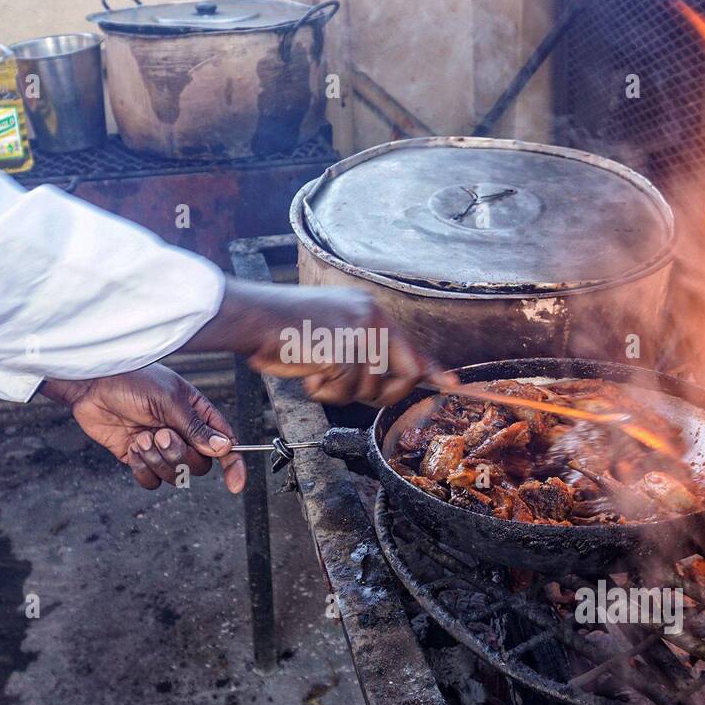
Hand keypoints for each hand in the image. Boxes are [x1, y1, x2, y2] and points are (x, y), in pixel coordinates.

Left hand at [42, 365, 245, 493]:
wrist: (92, 386)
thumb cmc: (132, 380)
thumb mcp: (168, 399)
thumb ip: (195, 427)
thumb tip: (223, 448)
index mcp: (197, 415)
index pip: (224, 444)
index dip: (233, 465)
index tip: (235, 484)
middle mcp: (182, 434)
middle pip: (198, 465)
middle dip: (179, 455)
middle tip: (161, 434)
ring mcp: (160, 449)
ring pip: (174, 476)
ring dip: (157, 460)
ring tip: (142, 438)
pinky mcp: (139, 459)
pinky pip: (150, 481)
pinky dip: (141, 468)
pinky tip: (132, 447)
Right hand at [185, 279, 453, 404]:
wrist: (253, 318)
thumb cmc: (283, 329)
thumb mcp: (331, 332)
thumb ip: (361, 350)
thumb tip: (383, 377)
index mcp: (369, 310)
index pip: (411, 345)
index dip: (432, 369)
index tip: (450, 383)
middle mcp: (372, 318)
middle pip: (405, 374)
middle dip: (382, 393)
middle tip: (348, 387)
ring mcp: (359, 334)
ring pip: (371, 388)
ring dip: (341, 392)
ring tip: (316, 371)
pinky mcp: (344, 351)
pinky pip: (346, 390)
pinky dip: (324, 391)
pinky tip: (309, 372)